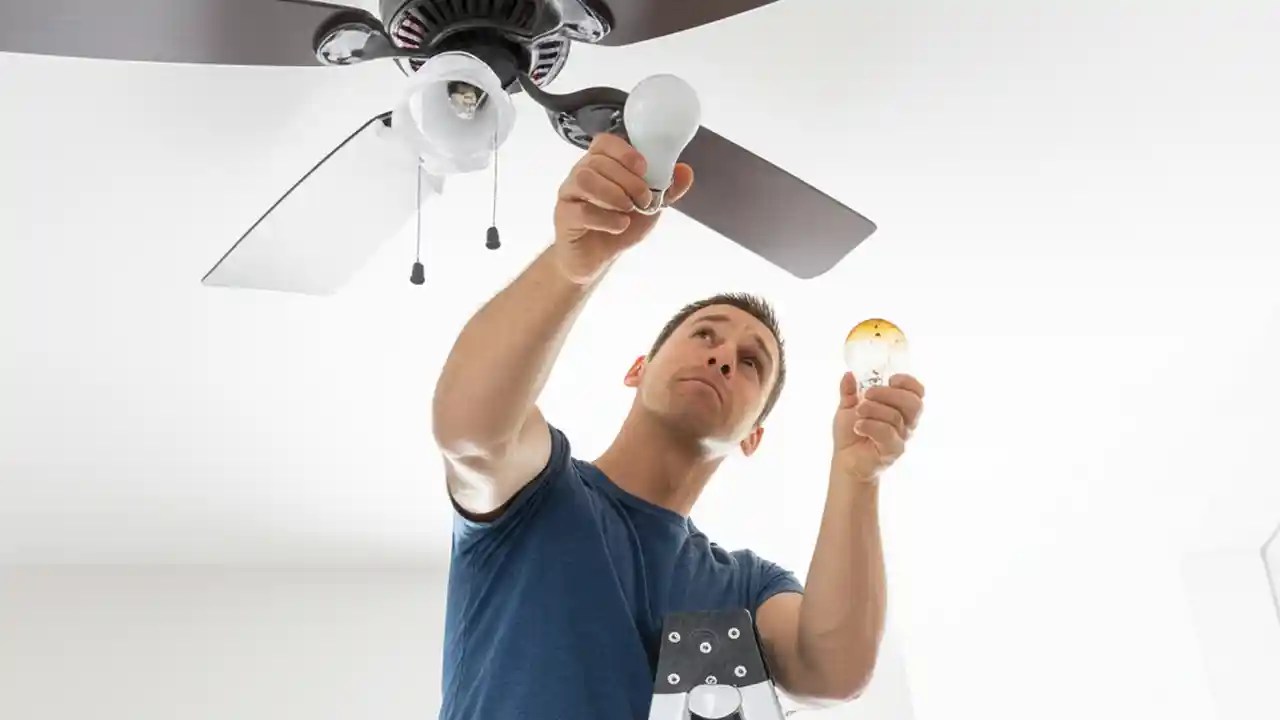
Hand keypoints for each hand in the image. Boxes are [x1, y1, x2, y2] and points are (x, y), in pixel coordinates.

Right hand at [552, 133, 694, 284]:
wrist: (595, 259)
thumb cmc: (617, 226)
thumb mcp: (649, 207)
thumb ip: (667, 190)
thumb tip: (685, 171)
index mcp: (601, 165)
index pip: (604, 142)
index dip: (624, 151)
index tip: (644, 168)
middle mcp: (582, 174)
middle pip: (598, 161)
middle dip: (628, 180)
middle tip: (643, 200)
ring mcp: (570, 194)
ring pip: (585, 179)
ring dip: (614, 194)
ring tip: (628, 211)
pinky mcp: (565, 217)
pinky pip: (582, 210)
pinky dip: (606, 218)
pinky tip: (619, 225)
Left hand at [832, 372, 924, 483]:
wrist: (844, 462)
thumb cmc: (851, 435)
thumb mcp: (847, 407)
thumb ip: (850, 391)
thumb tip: (848, 374)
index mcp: (900, 408)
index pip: (917, 393)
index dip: (908, 382)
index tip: (891, 379)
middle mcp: (906, 423)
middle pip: (912, 403)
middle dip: (888, 393)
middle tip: (867, 394)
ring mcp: (901, 438)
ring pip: (895, 416)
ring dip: (873, 409)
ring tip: (858, 412)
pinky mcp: (893, 451)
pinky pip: (887, 433)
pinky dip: (870, 425)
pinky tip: (858, 426)